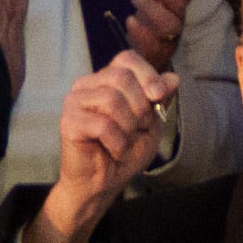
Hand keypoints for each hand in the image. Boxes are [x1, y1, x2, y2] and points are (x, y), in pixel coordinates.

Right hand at [22, 52, 174, 242]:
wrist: (101, 184)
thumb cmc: (123, 152)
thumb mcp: (151, 124)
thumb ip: (160, 100)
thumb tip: (174, 78)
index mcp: (105, 80)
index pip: (127, 59)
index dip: (147, 74)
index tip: (159, 96)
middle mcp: (86, 85)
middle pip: (122, 77)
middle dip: (140, 107)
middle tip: (136, 129)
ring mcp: (74, 101)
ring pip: (112, 99)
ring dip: (128, 127)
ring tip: (122, 141)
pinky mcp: (68, 122)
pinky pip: (103, 125)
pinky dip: (117, 142)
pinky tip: (113, 151)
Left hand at [125, 0, 192, 71]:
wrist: (143, 54)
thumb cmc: (149, 18)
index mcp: (178, 5)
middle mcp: (177, 21)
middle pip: (179, 7)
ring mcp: (167, 39)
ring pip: (168, 25)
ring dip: (152, 8)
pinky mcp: (154, 54)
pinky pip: (152, 46)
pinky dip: (141, 32)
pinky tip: (130, 20)